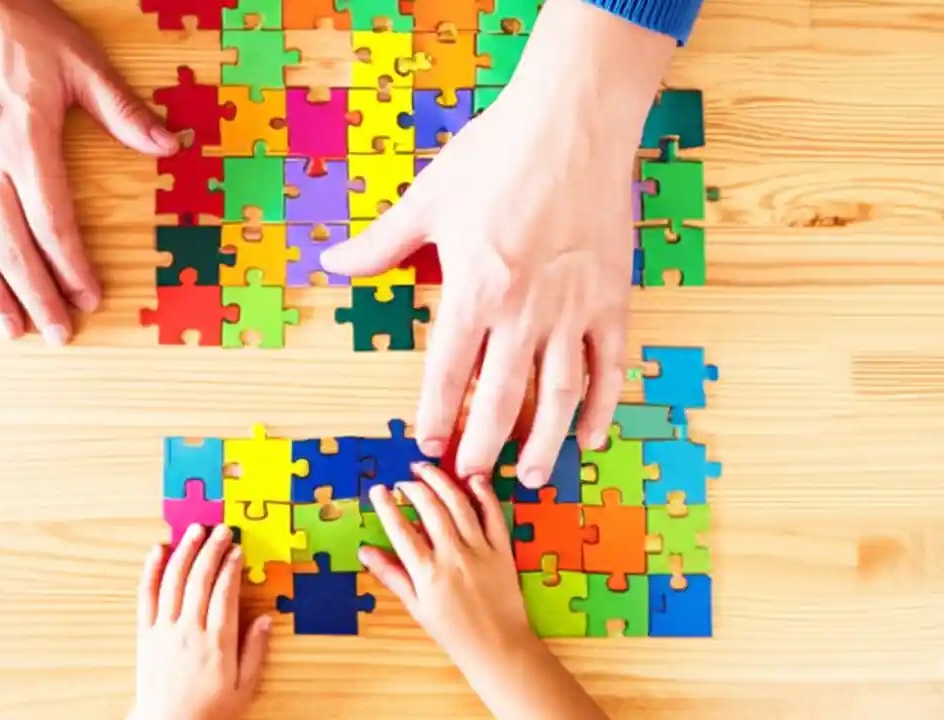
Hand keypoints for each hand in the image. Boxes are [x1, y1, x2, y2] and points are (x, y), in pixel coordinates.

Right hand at [0, 0, 178, 344]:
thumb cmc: (10, 22)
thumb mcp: (78, 60)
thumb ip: (121, 109)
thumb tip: (170, 141)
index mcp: (25, 143)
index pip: (52, 223)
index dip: (72, 267)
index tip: (90, 298)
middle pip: (10, 246)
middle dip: (36, 295)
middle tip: (56, 334)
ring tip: (8, 327)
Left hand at [131, 526, 271, 719]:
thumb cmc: (209, 711)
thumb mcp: (244, 688)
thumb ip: (255, 652)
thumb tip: (267, 621)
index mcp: (217, 641)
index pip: (225, 592)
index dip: (231, 567)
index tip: (238, 550)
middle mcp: (190, 629)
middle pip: (201, 579)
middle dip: (212, 550)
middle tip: (221, 529)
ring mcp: (165, 629)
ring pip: (174, 580)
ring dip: (185, 551)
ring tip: (195, 530)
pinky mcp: (145, 633)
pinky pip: (146, 595)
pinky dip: (151, 570)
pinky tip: (158, 551)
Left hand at [322, 0, 674, 481]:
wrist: (573, 121)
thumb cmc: (497, 154)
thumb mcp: (428, 198)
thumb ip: (380, 243)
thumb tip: (332, 263)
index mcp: (473, 290)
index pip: (447, 372)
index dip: (434, 416)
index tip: (426, 446)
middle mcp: (523, 311)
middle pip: (501, 399)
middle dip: (482, 445)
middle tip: (471, 477)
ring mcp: (572, 310)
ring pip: (559, 396)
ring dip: (543, 443)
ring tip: (528, 477)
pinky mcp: (611, 300)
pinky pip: (608, 368)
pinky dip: (602, 407)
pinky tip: (592, 437)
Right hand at [362, 463, 605, 719]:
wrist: (498, 647)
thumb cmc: (454, 632)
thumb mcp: (416, 607)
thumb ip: (391, 575)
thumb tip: (365, 551)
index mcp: (427, 573)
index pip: (400, 530)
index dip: (386, 506)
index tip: (378, 490)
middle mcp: (453, 557)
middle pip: (430, 508)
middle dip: (413, 487)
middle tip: (403, 480)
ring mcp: (480, 551)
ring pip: (459, 504)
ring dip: (441, 482)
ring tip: (427, 471)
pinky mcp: (502, 550)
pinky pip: (493, 514)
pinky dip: (483, 493)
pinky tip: (472, 479)